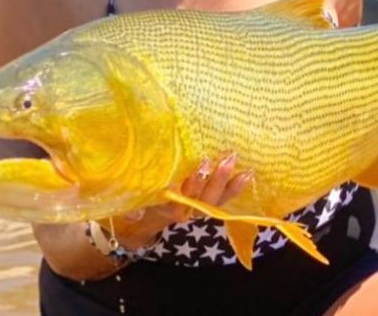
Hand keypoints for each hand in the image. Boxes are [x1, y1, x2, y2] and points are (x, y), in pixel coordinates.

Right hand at [108, 153, 250, 248]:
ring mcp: (198, 209)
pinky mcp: (208, 204)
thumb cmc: (139, 200)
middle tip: (224, 161)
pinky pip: (223, 199)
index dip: (189, 188)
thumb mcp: (131, 204)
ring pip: (216, 201)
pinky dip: (235, 188)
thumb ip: (129, 211)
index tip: (199, 170)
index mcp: (164, 209)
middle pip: (202, 201)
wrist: (148, 216)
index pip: (179, 202)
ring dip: (230, 185)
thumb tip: (132, 218)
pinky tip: (248, 174)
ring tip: (245, 170)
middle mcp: (184, 212)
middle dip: (214, 182)